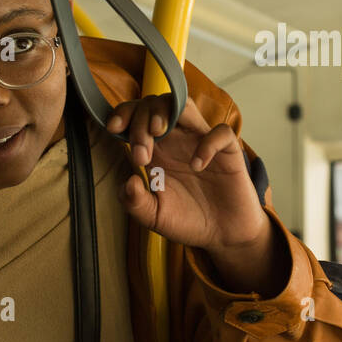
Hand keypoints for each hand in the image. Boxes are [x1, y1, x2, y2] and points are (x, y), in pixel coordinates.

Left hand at [108, 95, 287, 294]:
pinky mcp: (228, 151)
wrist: (221, 237)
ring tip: (158, 132)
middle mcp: (177, 140)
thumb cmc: (187, 220)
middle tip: (140, 153)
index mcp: (156, 149)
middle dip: (141, 120)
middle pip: (157, 104)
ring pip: (185, 106)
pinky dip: (208, 143)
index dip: (124, 113)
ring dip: (167, 112)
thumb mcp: (153, 216)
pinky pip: (221, 132)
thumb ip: (134, 202)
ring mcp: (202, 142)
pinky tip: (198, 165)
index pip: (137, 115)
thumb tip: (128, 181)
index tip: (114, 129)